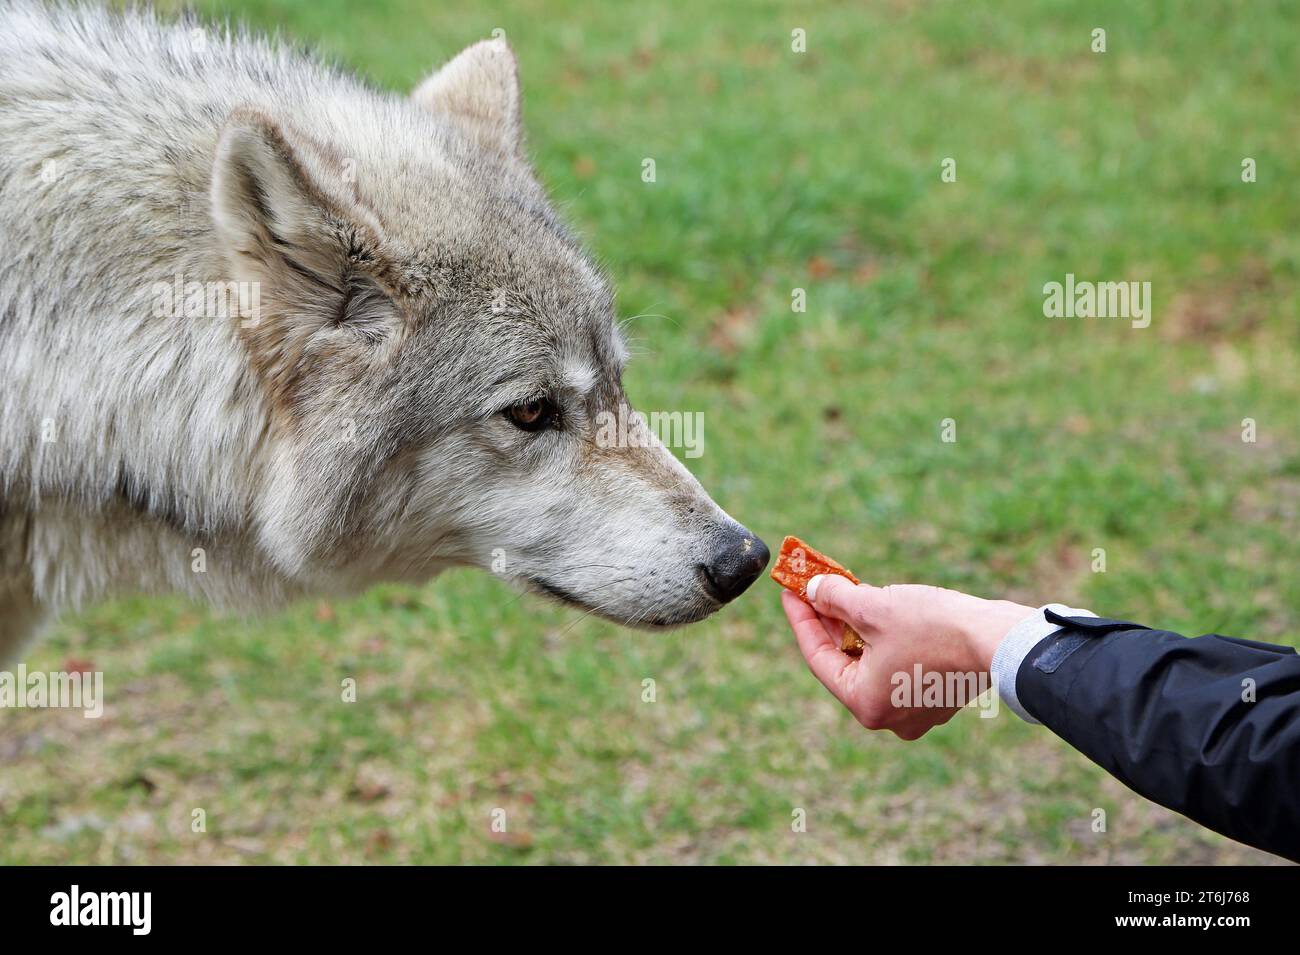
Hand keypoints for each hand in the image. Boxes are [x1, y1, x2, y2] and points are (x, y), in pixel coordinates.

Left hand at [782, 576, 1034, 738]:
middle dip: (830, 622)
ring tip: (844, 592)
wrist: (1000, 639)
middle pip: (844, 662)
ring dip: (856, 628)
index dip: (801, 619)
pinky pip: (896, 666)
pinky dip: (883, 640)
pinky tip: (879, 609)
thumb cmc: (934, 627)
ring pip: (871, 663)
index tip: (790, 591)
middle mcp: (887, 717)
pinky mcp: (936, 697)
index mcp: (864, 704)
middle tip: (814, 588)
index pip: (818, 657)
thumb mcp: (874, 607)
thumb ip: (836, 599)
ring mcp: (914, 711)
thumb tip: (813, 590)